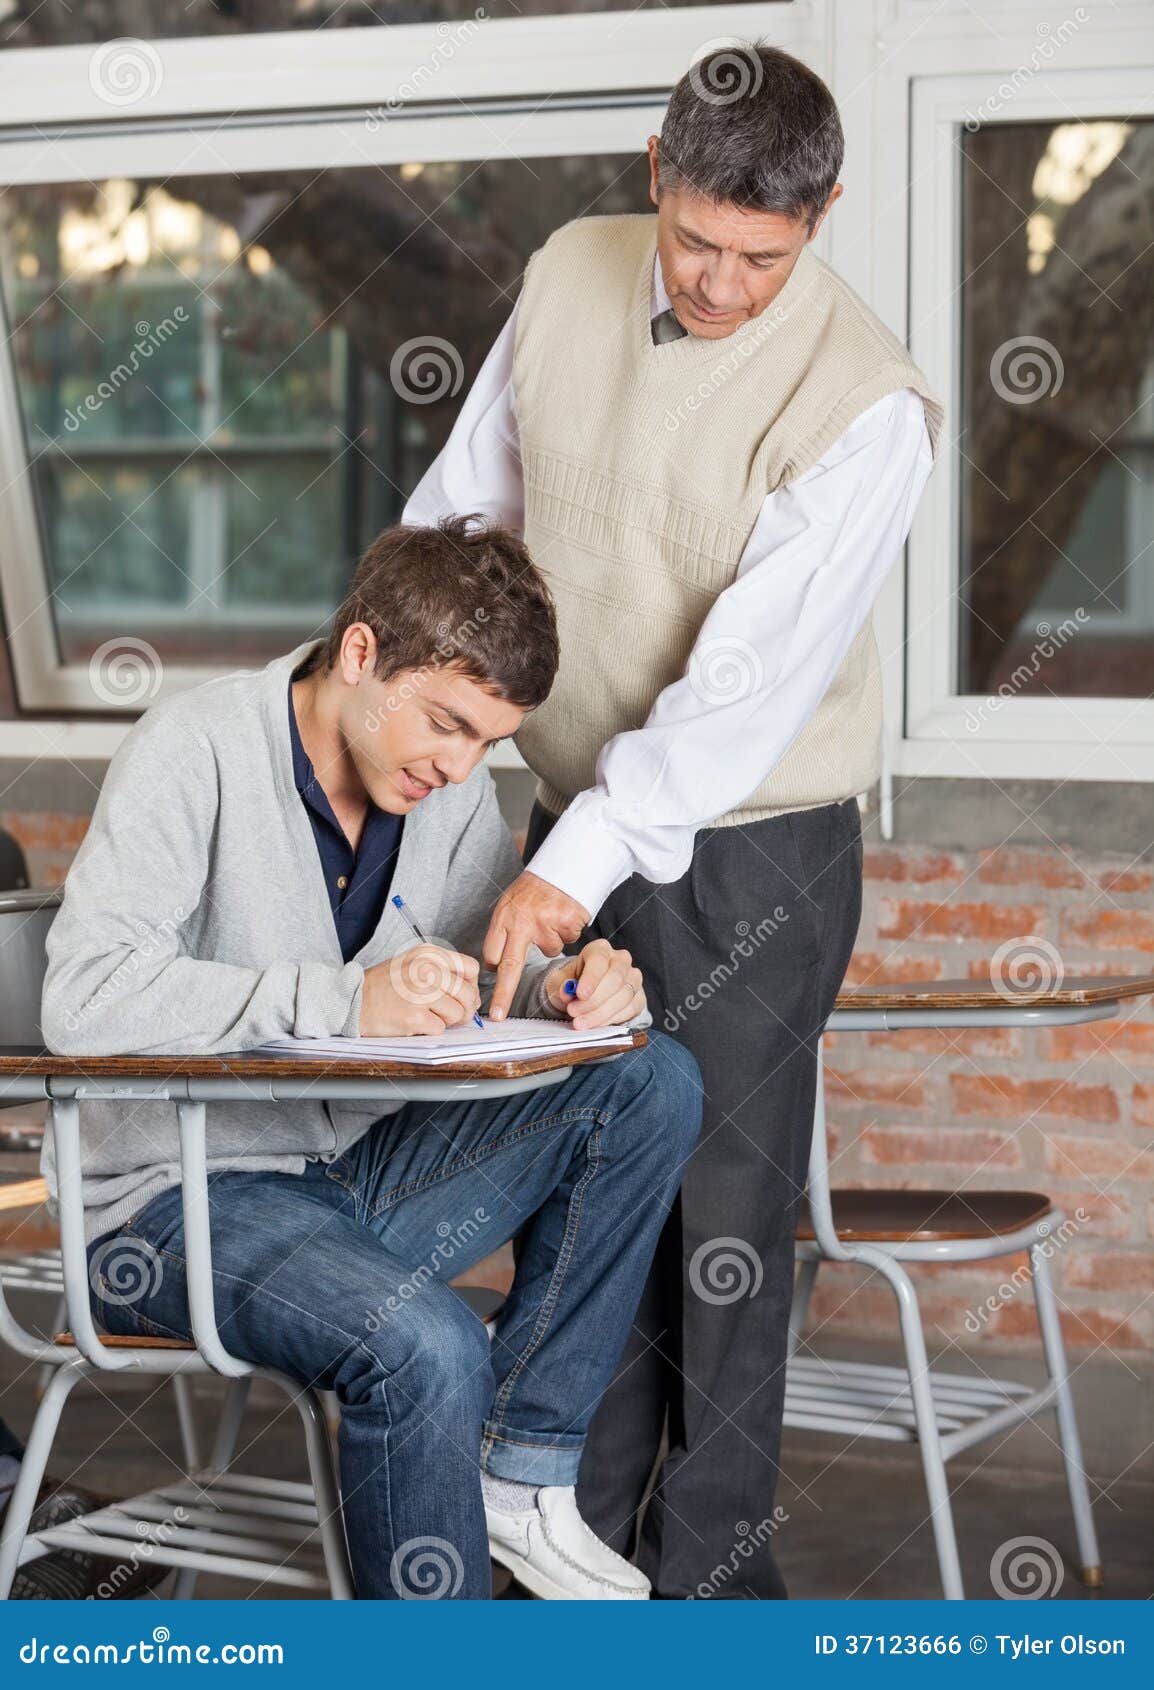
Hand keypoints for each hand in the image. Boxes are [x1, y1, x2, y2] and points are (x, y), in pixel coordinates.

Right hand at [360, 945, 480, 1035]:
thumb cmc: (385, 985)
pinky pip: (440, 1029)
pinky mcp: (415, 1017)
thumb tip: (473, 995)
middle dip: (463, 1009)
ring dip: (447, 1021)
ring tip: (428, 1015)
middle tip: (450, 1013)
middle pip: (469, 994)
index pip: (471, 968)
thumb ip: (443, 972)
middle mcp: (427, 970)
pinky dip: (430, 1030)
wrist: (353, 1000)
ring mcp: (421, 994)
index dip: (470, 986)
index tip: (460, 995)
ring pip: (458, 1014)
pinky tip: (415, 1022)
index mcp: (429, 954)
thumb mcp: (414, 964)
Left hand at [483, 871, 589, 1021]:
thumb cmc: (536, 887)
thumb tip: (495, 965)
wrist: (564, 864)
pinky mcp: (566, 922)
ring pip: (549, 950)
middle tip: (497, 1016)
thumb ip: (504, 931)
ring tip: (552, 916)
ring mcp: (544, 922)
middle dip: (503, 995)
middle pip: (510, 966)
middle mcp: (521, 921)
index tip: (488, 991)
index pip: (493, 954)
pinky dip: (567, 931)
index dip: (495, 970)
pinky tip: (564, 914)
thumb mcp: (511, 902)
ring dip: (552, 939)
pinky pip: (567, 940)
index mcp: (504, 916)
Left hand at [544, 939, 645, 1030]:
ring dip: (601, 1013)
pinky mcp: (639, 996)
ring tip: (581, 1022)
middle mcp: (621, 960)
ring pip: (623, 996)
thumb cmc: (573, 984)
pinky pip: (631, 1008)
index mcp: (600, 949)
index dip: (591, 978)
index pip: (599, 960)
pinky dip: (612, 1019)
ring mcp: (633, 978)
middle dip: (593, 1000)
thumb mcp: (559, 982)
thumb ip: (561, 985)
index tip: (580, 995)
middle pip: (614, 979)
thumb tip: (567, 992)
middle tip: (574, 1013)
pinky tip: (597, 1024)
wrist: (584, 996)